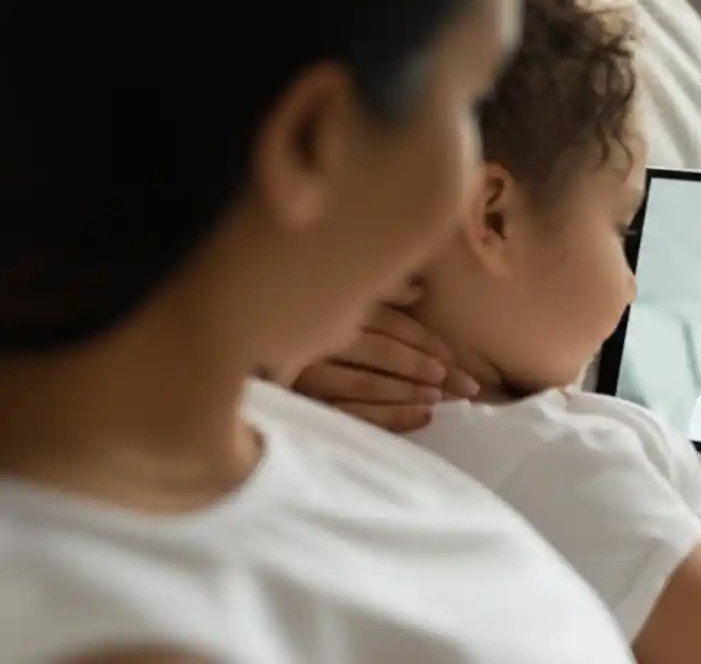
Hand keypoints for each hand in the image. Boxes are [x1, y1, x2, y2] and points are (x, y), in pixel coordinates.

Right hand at [292, 282, 478, 430]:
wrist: (226, 348)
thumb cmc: (292, 319)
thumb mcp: (330, 296)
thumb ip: (375, 292)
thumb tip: (417, 291)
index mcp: (325, 304)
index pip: (385, 321)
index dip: (424, 339)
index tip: (454, 357)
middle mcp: (313, 336)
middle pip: (382, 351)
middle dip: (429, 367)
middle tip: (466, 384)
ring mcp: (303, 374)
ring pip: (367, 383)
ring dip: (410, 391)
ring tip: (443, 398)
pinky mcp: (300, 405)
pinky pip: (352, 414)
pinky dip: (391, 416)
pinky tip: (422, 417)